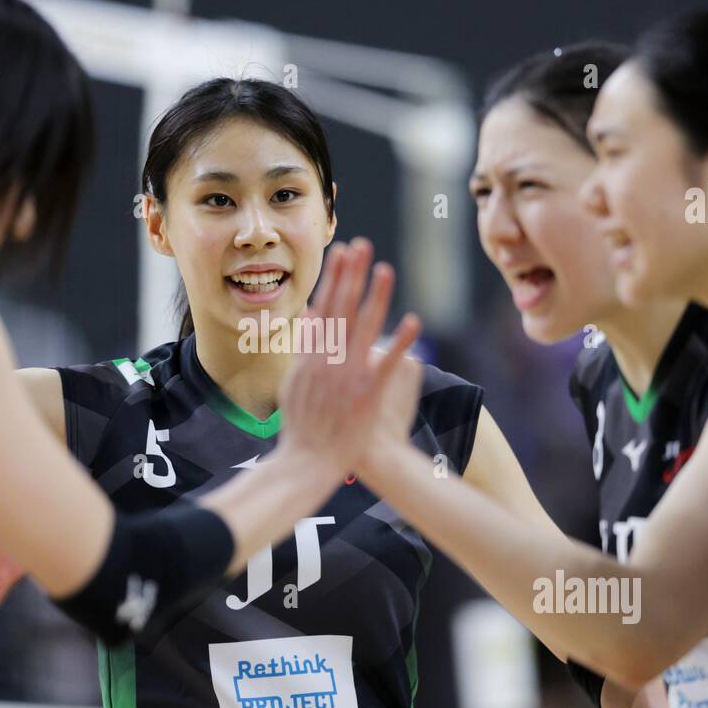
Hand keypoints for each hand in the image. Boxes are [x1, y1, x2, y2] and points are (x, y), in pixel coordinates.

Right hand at [278, 238, 420, 476]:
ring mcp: (348, 375)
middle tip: (363, 246)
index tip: (342, 252)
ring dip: (376, 297)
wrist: (308, 461)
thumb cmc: (300, 426)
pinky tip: (414, 320)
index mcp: (310, 355)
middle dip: (353, 275)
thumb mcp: (292, 383)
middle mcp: (328, 359)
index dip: (334, 278)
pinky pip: (388, 362)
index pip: (324, 307)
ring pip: (365, 327)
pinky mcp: (367, 393)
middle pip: (343, 308)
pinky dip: (400, 342)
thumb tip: (309, 317)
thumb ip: (302, 349)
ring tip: (386, 270)